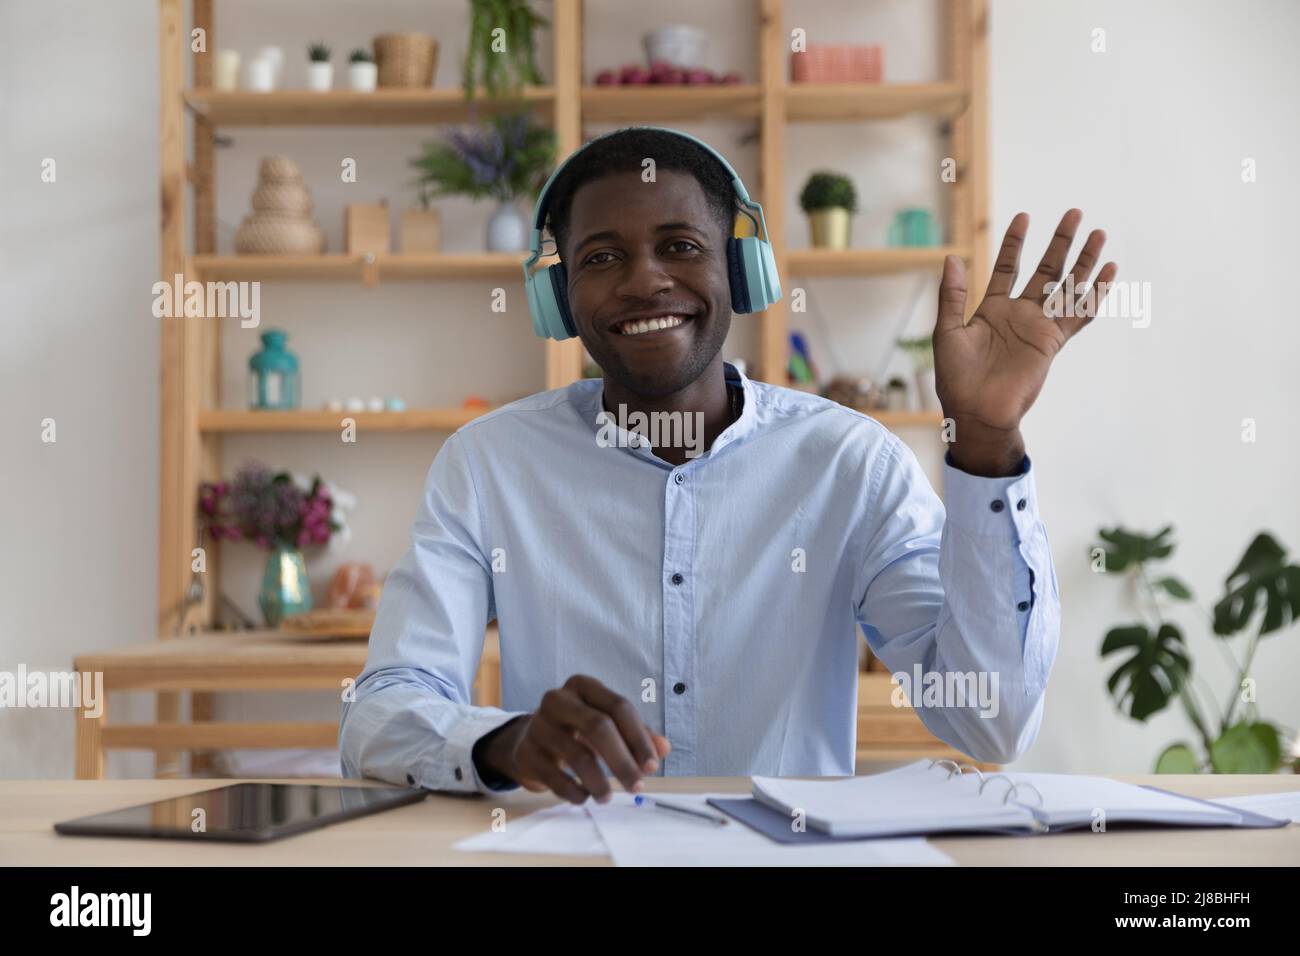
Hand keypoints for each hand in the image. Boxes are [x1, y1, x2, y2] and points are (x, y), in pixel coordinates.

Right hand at [473, 674, 671, 804]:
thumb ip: (637, 734)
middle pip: (598, 727)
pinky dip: (575, 792)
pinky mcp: (527, 753)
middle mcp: (558, 699)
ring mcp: (539, 725)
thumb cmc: (576, 730)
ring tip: (607, 797)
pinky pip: (556, 778)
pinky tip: (584, 797)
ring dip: (599, 782)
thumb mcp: (607, 724)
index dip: (638, 738)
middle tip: (637, 786)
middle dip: (622, 761)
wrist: (529, 741)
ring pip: (577, 755)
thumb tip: (664, 748)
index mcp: (583, 686)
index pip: (619, 707)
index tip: (652, 766)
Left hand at [934, 209, 1117, 474]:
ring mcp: (1038, 327)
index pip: (1006, 268)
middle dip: (1060, 242)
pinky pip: (1079, 314)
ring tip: (1098, 234)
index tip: (1025, 217)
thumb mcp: (948, 331)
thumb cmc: (956, 377)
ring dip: (1083, 261)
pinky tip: (1109, 271)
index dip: (1015, 243)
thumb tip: (950, 257)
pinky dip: (1095, 293)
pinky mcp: (1053, 342)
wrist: (977, 411)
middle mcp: (1019, 314)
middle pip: (1045, 270)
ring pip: (1067, 286)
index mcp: (991, 309)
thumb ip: (952, 295)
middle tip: (1074, 213)